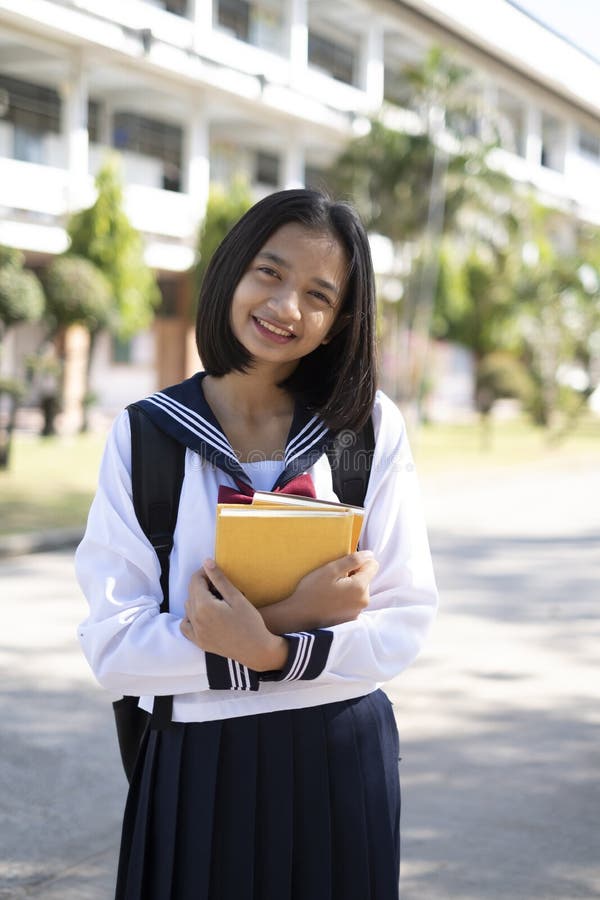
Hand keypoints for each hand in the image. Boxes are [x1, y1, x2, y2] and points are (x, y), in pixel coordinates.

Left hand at [181, 560, 287, 670]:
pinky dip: (190, 617)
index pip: (196, 581)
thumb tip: (206, 562)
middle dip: (202, 584)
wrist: (256, 650)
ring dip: (197, 598)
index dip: (205, 572)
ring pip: (188, 607)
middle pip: (191, 593)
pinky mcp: (199, 642)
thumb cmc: (250, 622)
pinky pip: (186, 626)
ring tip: (215, 598)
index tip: (216, 572)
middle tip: (219, 584)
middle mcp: (195, 620)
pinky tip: (203, 614)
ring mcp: (196, 633)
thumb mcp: (236, 597)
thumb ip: (219, 579)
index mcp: (204, 607)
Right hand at [260, 550, 378, 633]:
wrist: (299, 616)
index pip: (373, 565)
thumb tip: (370, 555)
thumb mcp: (330, 570)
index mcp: (360, 587)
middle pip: (366, 578)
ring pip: (359, 590)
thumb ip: (352, 560)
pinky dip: (346, 598)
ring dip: (349, 587)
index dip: (359, 562)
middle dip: (353, 575)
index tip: (343, 567)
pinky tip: (331, 600)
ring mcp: (358, 612)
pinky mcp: (351, 619)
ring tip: (330, 590)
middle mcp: (364, 601)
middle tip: (333, 579)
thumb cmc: (312, 591)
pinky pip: (353, 602)